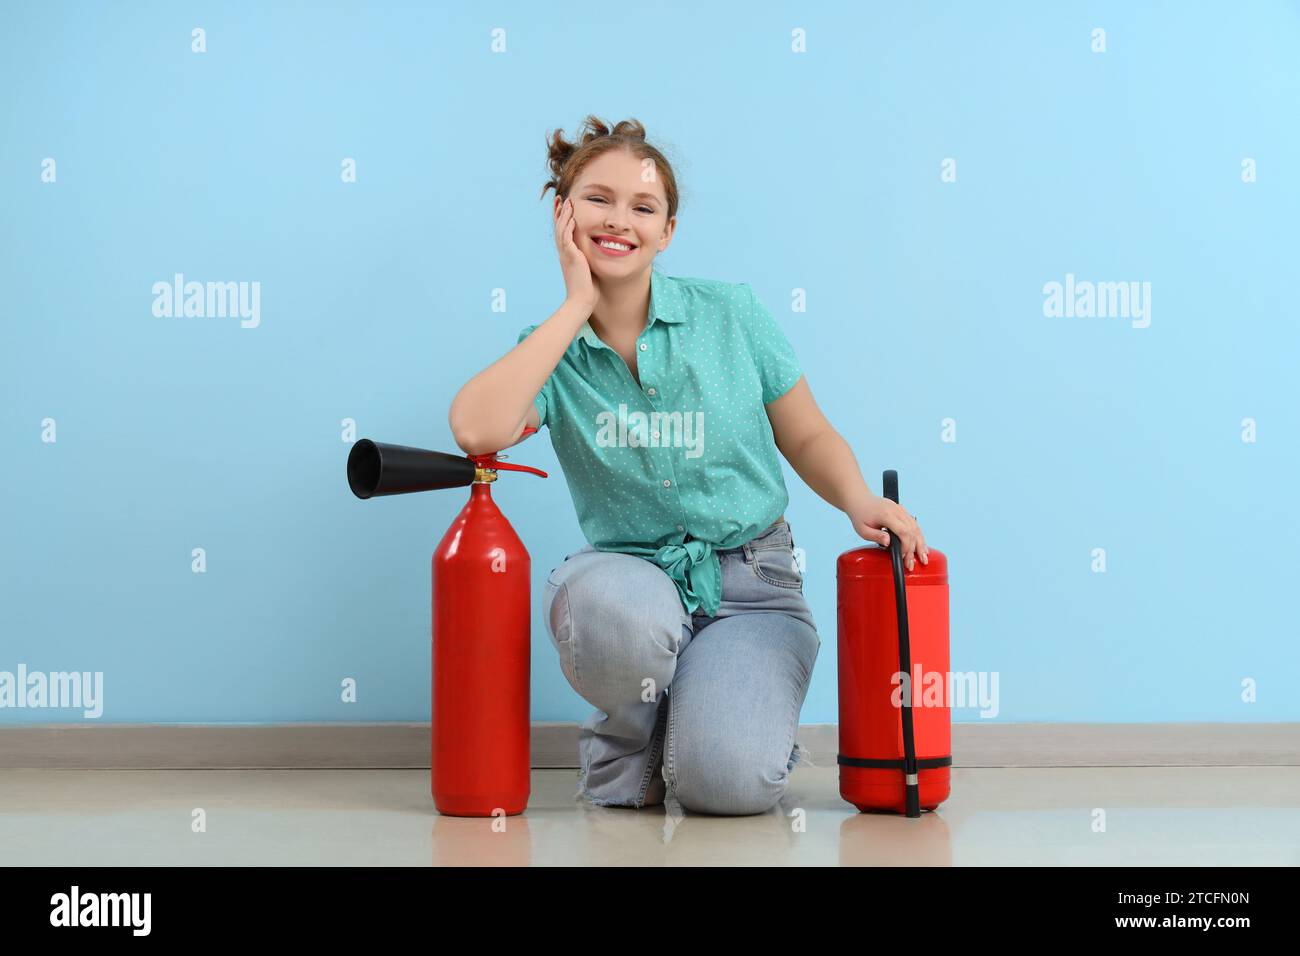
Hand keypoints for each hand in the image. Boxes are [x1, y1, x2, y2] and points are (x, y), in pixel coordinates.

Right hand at [554, 196, 596, 313]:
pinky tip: (571, 217)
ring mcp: (566, 254)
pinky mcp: (571, 257)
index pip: (563, 232)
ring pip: (561, 229)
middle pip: (559, 227)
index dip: (562, 218)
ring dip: (563, 214)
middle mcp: (564, 252)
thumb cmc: (588, 288)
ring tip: (566, 201)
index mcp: (568, 254)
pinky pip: (566, 238)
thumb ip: (590, 258)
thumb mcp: (589, 268)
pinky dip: (567, 226)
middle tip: (560, 198)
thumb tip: (599, 252)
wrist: (582, 301)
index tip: (564, 206)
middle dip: (559, 212)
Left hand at [847, 491, 928, 571]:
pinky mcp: (902, 511)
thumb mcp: (862, 529)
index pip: (903, 531)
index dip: (905, 546)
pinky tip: (921, 546)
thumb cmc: (860, 515)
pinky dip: (919, 536)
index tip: (902, 556)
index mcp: (886, 515)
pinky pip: (914, 524)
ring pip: (916, 527)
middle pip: (912, 531)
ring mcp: (901, 510)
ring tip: (923, 557)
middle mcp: (896, 511)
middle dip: (914, 549)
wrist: (859, 500)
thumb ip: (875, 536)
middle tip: (911, 564)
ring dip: (920, 543)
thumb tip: (888, 542)